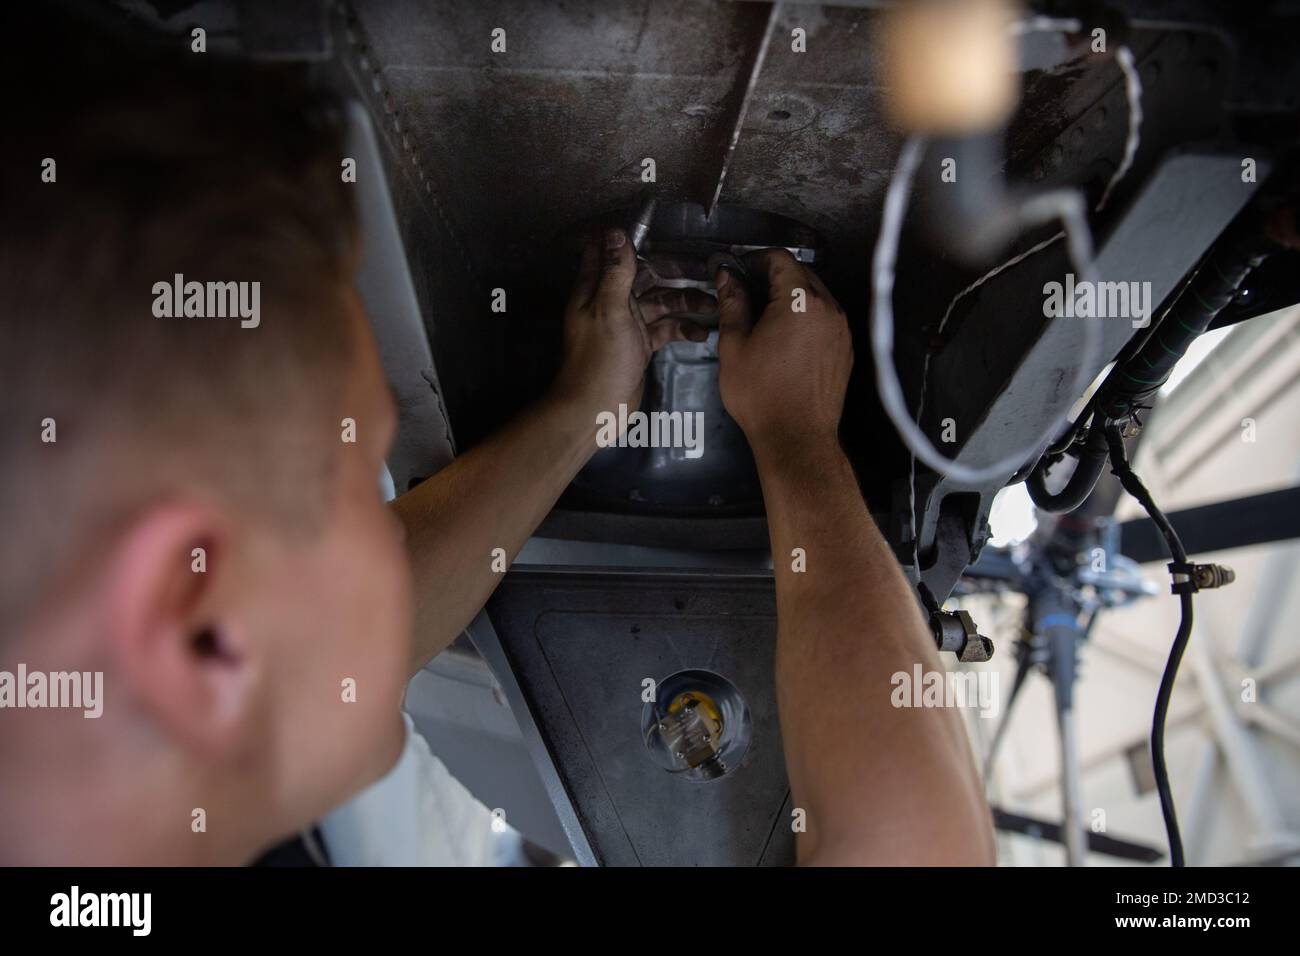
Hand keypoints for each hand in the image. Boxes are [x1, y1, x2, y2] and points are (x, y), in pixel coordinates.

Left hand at [552, 228, 708, 414]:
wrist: (595, 409)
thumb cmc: (599, 359)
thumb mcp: (609, 310)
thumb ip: (615, 272)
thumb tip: (616, 231)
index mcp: (596, 288)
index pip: (610, 251)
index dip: (633, 238)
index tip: (663, 230)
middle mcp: (611, 301)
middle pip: (646, 274)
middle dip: (675, 271)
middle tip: (707, 270)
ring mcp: (628, 323)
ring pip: (661, 301)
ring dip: (686, 301)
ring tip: (713, 305)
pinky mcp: (641, 344)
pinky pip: (665, 328)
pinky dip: (683, 328)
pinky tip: (702, 334)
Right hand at [715, 249, 852, 455]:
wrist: (797, 437)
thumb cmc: (762, 396)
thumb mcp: (735, 347)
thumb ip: (733, 305)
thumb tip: (729, 279)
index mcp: (799, 302)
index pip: (781, 259)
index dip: (757, 258)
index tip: (740, 268)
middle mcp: (828, 309)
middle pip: (801, 274)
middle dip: (774, 277)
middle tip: (748, 292)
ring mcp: (841, 329)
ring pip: (816, 296)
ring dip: (792, 297)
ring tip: (766, 317)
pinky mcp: (845, 349)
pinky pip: (826, 319)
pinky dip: (807, 318)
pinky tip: (787, 338)